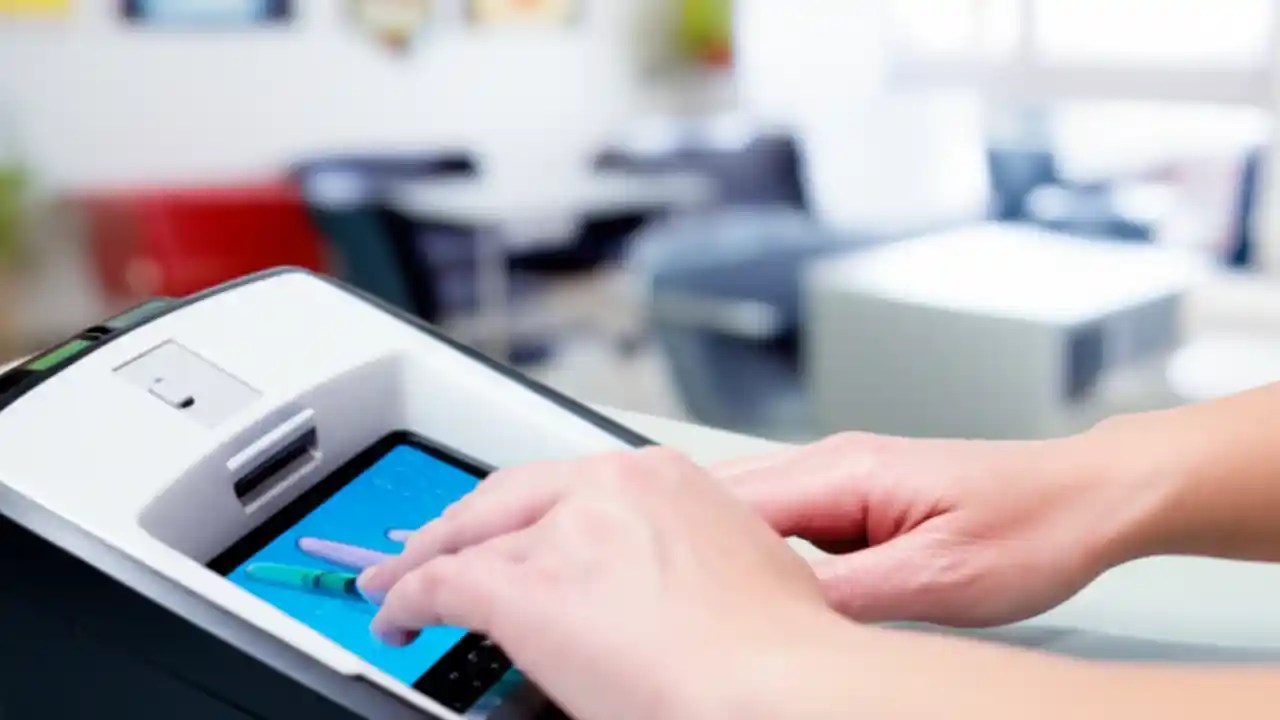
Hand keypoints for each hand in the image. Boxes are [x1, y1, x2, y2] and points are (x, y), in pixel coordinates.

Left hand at [357, 447, 841, 719]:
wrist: (774, 686)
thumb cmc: (777, 651)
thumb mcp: (739, 568)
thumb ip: (687, 555)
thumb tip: (664, 590)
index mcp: (662, 479)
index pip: (570, 486)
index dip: (528, 512)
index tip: (516, 532)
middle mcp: (606, 488)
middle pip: (508, 496)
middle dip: (467, 525)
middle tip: (439, 548)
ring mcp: (561, 533)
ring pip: (468, 536)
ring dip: (428, 561)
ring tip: (401, 585)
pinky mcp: (520, 587)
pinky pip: (440, 586)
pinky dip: (408, 603)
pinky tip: (395, 620)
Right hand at [711, 430, 1163, 626]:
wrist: (1086, 497)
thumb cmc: (1033, 526)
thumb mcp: (938, 579)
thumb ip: (849, 593)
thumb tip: (777, 609)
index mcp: (845, 469)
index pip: (731, 501)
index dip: (690, 544)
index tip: (671, 589)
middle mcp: (835, 461)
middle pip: (726, 498)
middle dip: (697, 547)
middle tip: (682, 605)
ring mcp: (845, 477)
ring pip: (754, 511)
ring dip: (731, 554)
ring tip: (722, 604)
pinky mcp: (859, 498)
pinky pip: (789, 523)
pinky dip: (768, 557)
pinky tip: (772, 594)